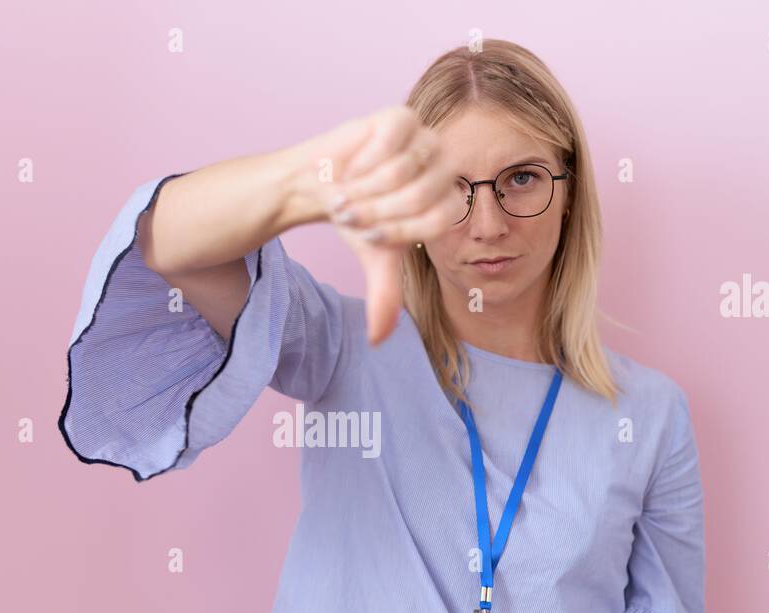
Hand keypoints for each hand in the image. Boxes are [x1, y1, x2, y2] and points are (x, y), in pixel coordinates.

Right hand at [297, 106, 462, 344]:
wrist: (321, 183)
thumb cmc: (355, 217)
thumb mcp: (374, 258)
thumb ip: (385, 295)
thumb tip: (379, 341)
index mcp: (448, 200)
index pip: (439, 220)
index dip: (400, 230)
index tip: (369, 234)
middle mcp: (445, 167)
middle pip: (423, 194)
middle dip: (378, 210)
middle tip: (351, 212)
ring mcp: (425, 137)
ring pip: (404, 169)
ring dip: (366, 186)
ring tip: (348, 189)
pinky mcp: (401, 116)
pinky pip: (389, 141)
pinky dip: (364, 159)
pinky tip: (352, 163)